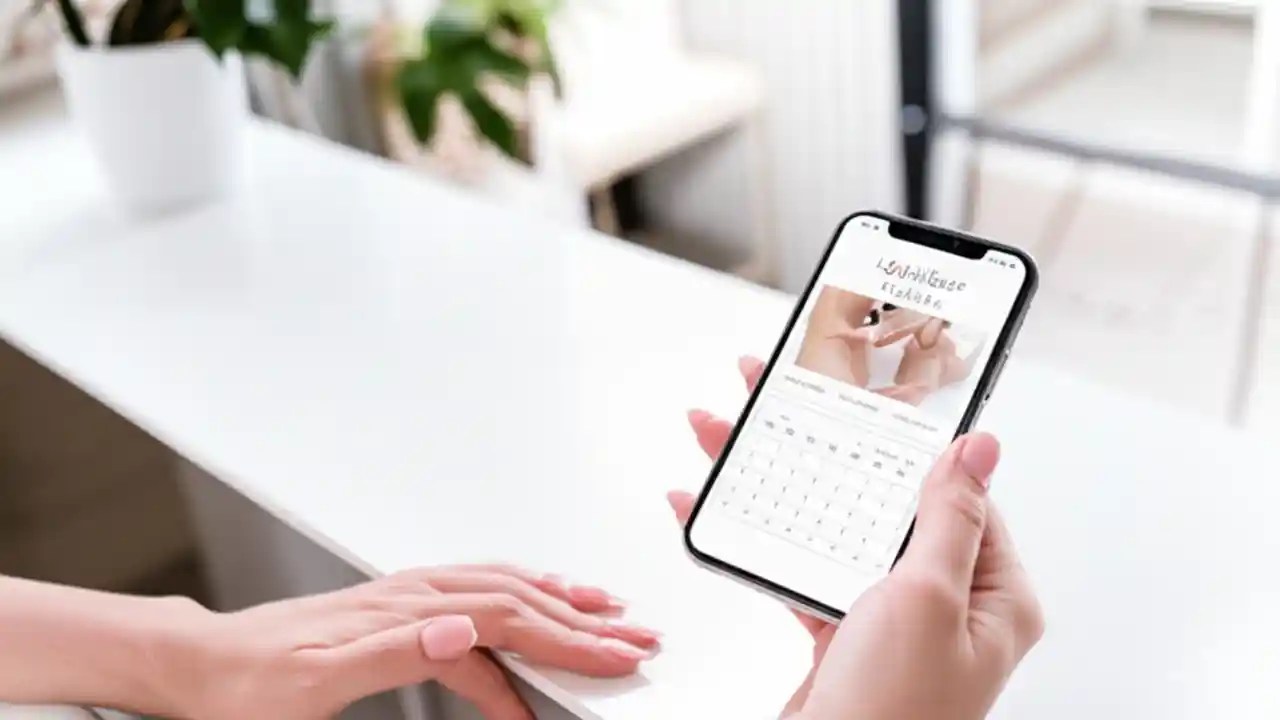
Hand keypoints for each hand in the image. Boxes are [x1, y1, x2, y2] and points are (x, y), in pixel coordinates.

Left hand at [176, 565, 657, 719]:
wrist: (202, 661)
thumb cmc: (252, 682)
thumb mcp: (317, 681)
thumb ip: (395, 653)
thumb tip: (464, 631)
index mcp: (404, 614)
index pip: (508, 622)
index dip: (567, 641)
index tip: (614, 659)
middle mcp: (411, 595)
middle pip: (517, 598)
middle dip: (583, 619)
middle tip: (637, 636)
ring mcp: (405, 596)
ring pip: (502, 587)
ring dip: (559, 599)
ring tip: (605, 609)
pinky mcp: (397, 605)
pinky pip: (475, 589)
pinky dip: (518, 593)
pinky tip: (529, 600)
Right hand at [674, 357, 1042, 719]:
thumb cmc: (895, 716)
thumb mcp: (926, 599)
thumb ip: (948, 519)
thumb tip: (979, 450)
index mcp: (992, 593)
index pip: (954, 490)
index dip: (902, 437)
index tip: (863, 392)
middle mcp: (946, 602)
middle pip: (880, 500)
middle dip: (818, 447)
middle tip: (772, 395)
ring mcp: (892, 620)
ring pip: (833, 527)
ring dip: (771, 482)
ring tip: (722, 435)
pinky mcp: (844, 636)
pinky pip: (800, 570)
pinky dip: (757, 539)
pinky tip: (713, 507)